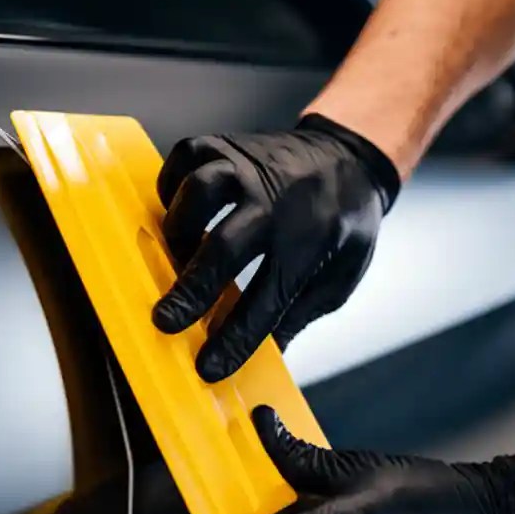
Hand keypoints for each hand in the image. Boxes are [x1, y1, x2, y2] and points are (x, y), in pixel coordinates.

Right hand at [152, 114, 400, 381]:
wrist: (348, 154)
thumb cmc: (343, 222)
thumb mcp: (340, 276)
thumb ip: (297, 313)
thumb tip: (259, 357)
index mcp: (310, 241)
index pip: (267, 300)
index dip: (235, 339)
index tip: (208, 368)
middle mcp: (275, 201)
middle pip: (225, 246)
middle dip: (191, 289)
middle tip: (165, 321)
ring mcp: (247, 167)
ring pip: (199, 191)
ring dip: (179, 231)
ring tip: (176, 258)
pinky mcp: (225, 145)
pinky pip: (185, 158)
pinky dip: (171, 186)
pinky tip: (175, 212)